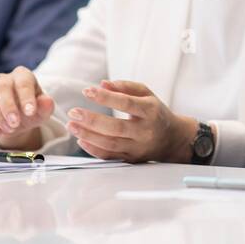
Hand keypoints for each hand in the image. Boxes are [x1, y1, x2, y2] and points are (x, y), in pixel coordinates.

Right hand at [0, 66, 55, 149]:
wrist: (19, 121)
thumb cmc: (32, 110)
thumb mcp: (43, 110)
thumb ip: (46, 106)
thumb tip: (47, 101)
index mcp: (22, 76)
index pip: (23, 82)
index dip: (26, 97)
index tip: (30, 112)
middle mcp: (4, 80)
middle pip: (1, 87)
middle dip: (8, 106)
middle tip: (15, 123)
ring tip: (10, 129)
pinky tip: (0, 133)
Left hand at [67, 80, 200, 162]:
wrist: (172, 139)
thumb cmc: (156, 113)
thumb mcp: (147, 95)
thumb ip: (126, 87)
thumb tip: (102, 84)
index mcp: (151, 111)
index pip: (126, 103)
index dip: (105, 98)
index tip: (87, 91)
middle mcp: (145, 131)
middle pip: (116, 127)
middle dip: (92, 120)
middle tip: (73, 112)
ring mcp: (139, 147)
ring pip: (111, 144)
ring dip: (88, 135)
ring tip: (72, 126)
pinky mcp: (132, 159)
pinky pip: (110, 157)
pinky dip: (94, 150)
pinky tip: (81, 140)